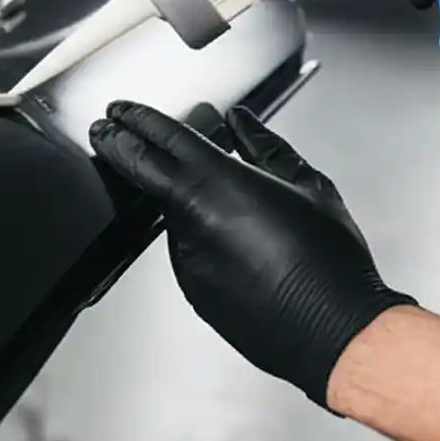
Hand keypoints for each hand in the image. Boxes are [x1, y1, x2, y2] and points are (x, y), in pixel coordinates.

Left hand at [89, 102, 414, 407]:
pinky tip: (232, 242)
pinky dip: (198, 236)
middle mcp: (191, 218)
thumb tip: (242, 121)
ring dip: (177, 199)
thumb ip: (265, 146)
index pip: (162, 138)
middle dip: (116, 145)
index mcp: (217, 183)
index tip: (119, 110)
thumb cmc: (330, 262)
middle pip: (138, 171)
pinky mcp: (192, 289)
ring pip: (170, 214)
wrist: (335, 330)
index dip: (136, 118)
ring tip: (213, 198)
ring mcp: (186, 257)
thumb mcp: (307, 186)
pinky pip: (187, 250)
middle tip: (104, 130)